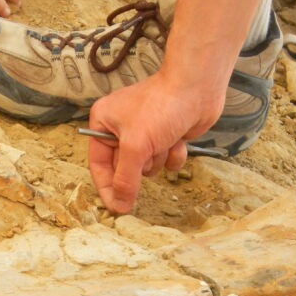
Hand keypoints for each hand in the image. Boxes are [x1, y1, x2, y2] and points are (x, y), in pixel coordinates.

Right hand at [87, 73, 222, 214]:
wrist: (197, 87)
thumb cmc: (161, 106)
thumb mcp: (136, 146)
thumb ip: (125, 179)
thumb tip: (119, 206)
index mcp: (103, 122)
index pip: (98, 164)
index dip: (107, 187)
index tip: (116, 208)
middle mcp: (122, 128)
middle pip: (124, 168)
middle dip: (141, 164)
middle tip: (148, 152)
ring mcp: (146, 132)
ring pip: (148, 167)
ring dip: (159, 159)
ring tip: (165, 139)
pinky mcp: (166, 136)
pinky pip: (166, 160)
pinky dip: (173, 155)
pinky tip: (179, 139)